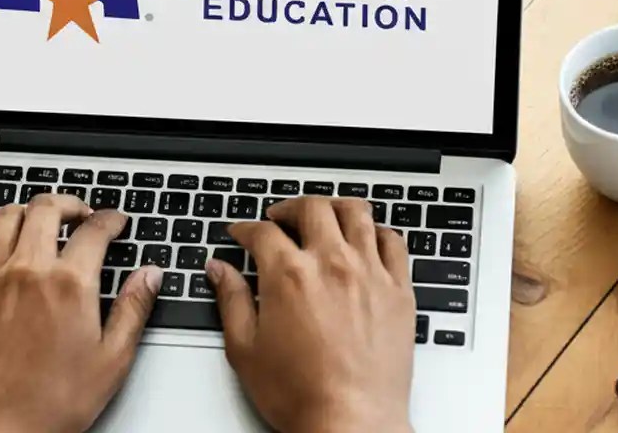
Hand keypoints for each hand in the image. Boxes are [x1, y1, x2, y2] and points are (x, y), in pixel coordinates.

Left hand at [0, 194, 161, 432]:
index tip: (115, 221)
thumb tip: (149, 276)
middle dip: (69, 203)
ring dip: (29, 212)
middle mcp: (28, 271)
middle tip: (80, 213)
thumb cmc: (50, 402)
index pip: (95, 229)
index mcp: (70, 284)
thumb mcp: (111, 360)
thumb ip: (134, 309)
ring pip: (7, 218)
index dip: (111, 219)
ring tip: (42, 221)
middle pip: (46, 208)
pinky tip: (5, 251)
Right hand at [207, 196, 416, 432]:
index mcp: (288, 275)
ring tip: (324, 215)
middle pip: (312, 208)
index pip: (262, 231)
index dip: (246, 228)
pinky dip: (377, 232)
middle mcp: (331, 264)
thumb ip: (230, 300)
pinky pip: (393, 242)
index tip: (242, 233)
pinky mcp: (398, 290)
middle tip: (280, 218)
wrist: (352, 422)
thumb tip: (218, 270)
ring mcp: (369, 273)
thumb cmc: (301, 395)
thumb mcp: (245, 349)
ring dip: (334, 207)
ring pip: (356, 213)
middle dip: (289, 207)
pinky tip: (366, 239)